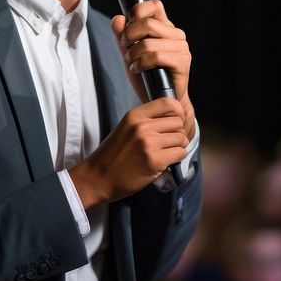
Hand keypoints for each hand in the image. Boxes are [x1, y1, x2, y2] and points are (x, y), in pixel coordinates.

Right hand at [68, 98, 188, 208]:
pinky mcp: (154, 161)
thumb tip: (172, 117)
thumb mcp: (126, 128)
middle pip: (178, 122)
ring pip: (181, 138)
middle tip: (170, 142)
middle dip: (178, 132)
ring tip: (167, 152)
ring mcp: (149, 144)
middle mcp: (142, 127)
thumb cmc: (112, 155)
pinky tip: (167, 161)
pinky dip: (178, 157)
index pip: (168, 103)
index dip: (178, 112)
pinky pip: (180, 153)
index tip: (176, 121)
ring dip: (179, 146)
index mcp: (135, 115)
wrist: (98, 178)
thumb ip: (146, 120)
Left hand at [111, 0, 194, 139]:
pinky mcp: (182, 62)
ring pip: (148, 42)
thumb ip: (122, 36)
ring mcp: (181, 48)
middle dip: (128, 36)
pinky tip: (137, 70)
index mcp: (165, 27)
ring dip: (133, 54)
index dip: (138, 11)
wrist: (159, 102)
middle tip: (125, 49)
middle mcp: (176, 34)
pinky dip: (141, 63)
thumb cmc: (146, 76)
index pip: (154, 5)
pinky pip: (156, 56)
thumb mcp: (130, 53)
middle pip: (147, 23)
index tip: (128, 25)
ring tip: (131, 63)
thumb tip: (116, 19)